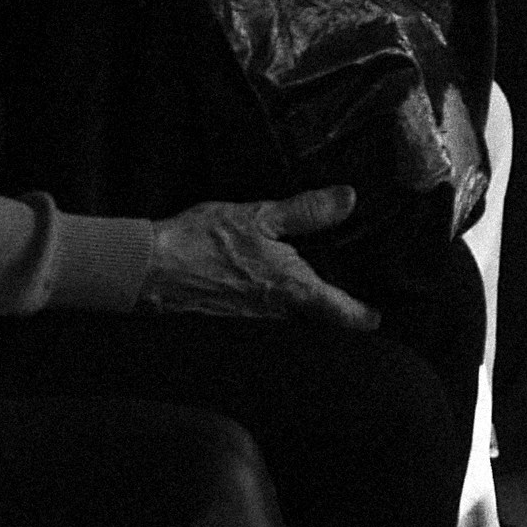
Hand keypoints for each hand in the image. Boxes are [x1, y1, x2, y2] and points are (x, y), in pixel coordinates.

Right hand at [139, 191, 376, 329]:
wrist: (150, 271)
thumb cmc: (204, 241)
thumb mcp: (260, 216)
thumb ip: (307, 211)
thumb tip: (349, 200)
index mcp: (291, 290)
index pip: (338, 312)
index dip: (361, 317)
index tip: (376, 319)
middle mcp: (276, 317)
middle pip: (314, 321)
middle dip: (329, 312)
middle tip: (347, 299)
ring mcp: (254, 326)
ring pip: (288, 322)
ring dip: (299, 309)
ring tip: (308, 291)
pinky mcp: (232, 325)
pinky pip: (263, 321)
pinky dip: (272, 309)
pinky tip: (264, 290)